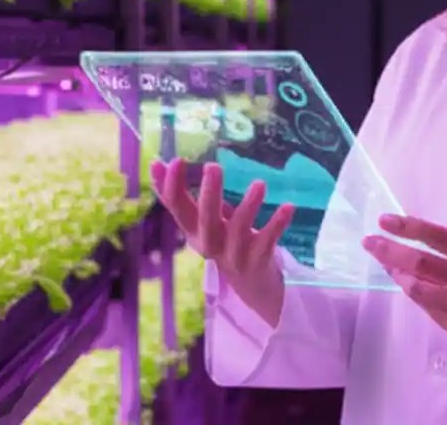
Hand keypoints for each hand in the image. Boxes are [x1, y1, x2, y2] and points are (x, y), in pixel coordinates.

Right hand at [151, 159, 294, 326]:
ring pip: (238, 230)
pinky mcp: (258, 260)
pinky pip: (267, 240)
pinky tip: (288, 206)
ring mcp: (234, 254)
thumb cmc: (225, 243)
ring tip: (259, 183)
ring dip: (248, 206)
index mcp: (193, 231)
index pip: (176, 207)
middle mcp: (210, 243)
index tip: (176, 160)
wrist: (252, 287)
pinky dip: (277, 224)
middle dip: (208, 194)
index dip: (172, 186)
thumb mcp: (202, 221)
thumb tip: (159, 163)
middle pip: (205, 219)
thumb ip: (182, 196)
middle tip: (213, 166)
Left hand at [362, 214, 446, 358]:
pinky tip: (405, 283)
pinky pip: (427, 308)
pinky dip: (413, 293)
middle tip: (370, 242)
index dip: (410, 228)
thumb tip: (412, 241)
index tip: (385, 220)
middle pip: (422, 264)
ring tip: (384, 263)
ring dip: (397, 275)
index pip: (439, 237)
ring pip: (419, 290)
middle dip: (391, 252)